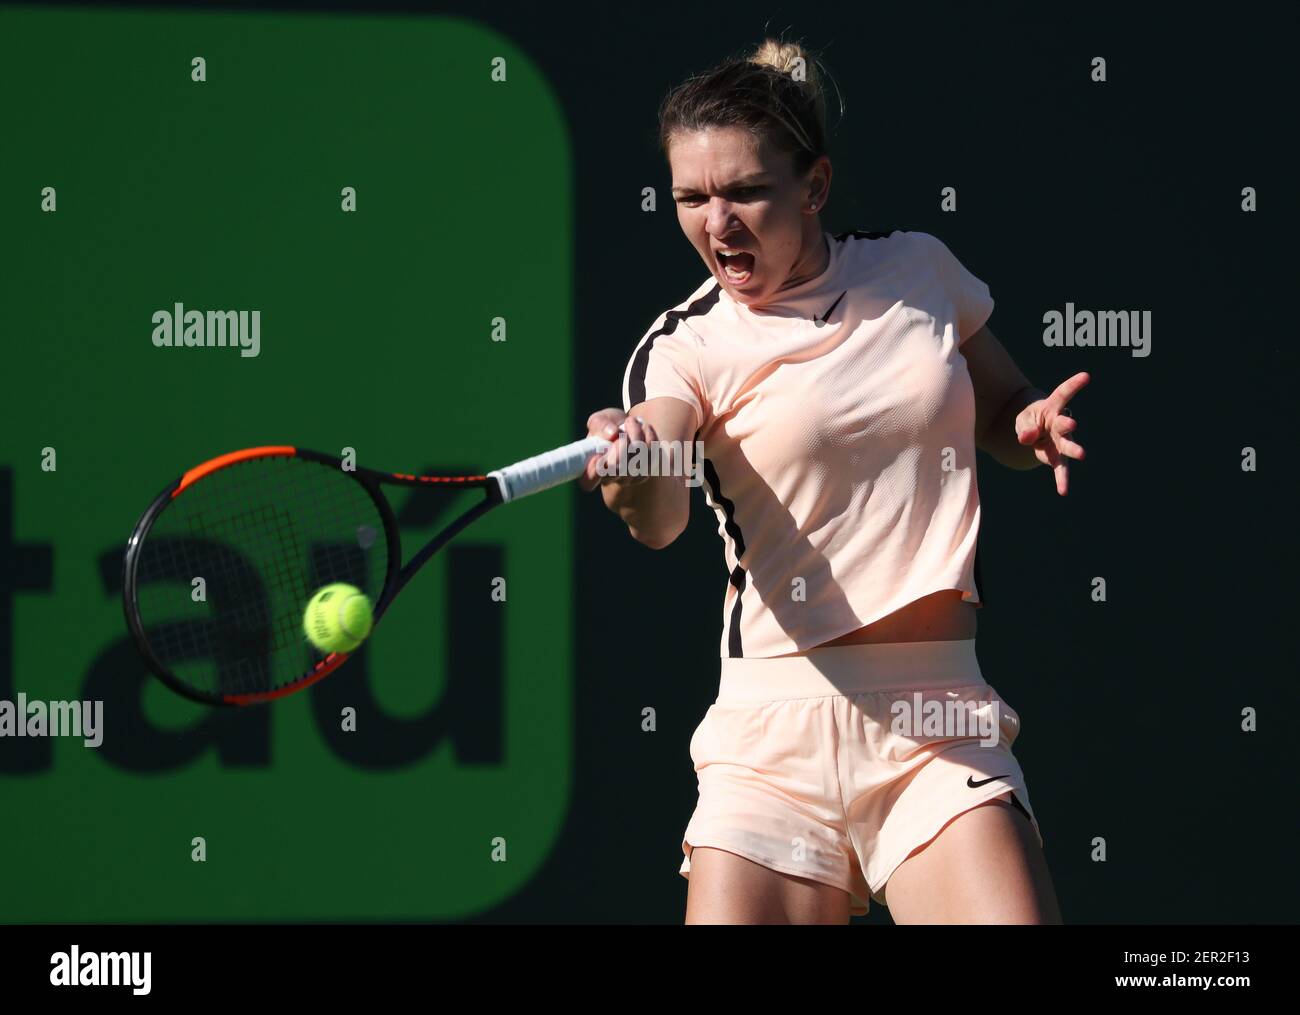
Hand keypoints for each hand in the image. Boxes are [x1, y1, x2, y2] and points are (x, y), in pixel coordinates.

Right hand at [578, 409, 658, 491]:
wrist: (625, 428)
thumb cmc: (607, 426)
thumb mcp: (598, 420)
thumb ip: (600, 425)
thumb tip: (613, 434)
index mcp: (591, 469)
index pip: (589, 480)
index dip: (593, 471)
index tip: (598, 455)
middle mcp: (610, 478)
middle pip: (619, 470)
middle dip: (622, 444)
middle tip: (620, 430)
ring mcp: (630, 478)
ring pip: (638, 460)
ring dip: (636, 434)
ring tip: (631, 421)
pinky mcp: (646, 471)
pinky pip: (652, 456)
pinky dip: (650, 438)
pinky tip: (644, 428)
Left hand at [1015, 372, 1088, 495]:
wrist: (1032, 431)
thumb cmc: (1029, 420)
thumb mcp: (1022, 420)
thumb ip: (1024, 427)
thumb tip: (1028, 437)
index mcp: (1052, 408)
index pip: (1063, 393)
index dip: (1074, 384)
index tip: (1086, 375)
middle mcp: (1060, 424)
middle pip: (1064, 423)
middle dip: (1067, 424)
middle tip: (1072, 424)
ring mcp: (1060, 440)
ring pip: (1067, 445)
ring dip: (1072, 450)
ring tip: (1082, 454)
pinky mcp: (1057, 456)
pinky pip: (1060, 468)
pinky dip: (1061, 479)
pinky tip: (1063, 491)